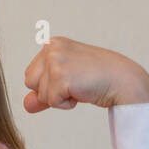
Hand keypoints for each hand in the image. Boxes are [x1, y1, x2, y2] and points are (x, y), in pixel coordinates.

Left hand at [23, 36, 148, 111]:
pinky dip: (66, 104)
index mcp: (52, 44)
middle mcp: (51, 47)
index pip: (31, 75)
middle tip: (75, 83)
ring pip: (40, 94)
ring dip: (59, 98)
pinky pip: (51, 102)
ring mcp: (55, 60)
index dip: (49, 85)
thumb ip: (44, 92)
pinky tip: (82, 92)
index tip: (71, 79)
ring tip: (80, 86)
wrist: (122, 81)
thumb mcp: (66, 83)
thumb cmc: (97, 80)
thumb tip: (26, 105)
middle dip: (50, 91)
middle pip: (30, 83)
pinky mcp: (61, 75)